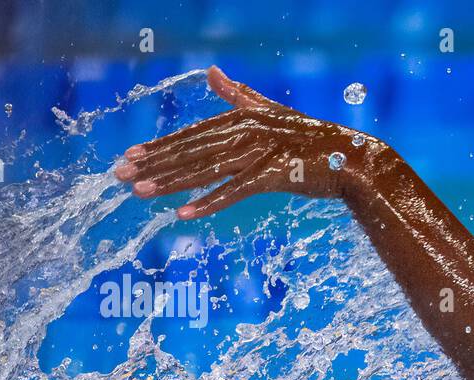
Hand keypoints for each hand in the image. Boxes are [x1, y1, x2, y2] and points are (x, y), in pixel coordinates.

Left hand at [114, 66, 381, 218]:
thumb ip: (239, 95)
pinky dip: (209, 203)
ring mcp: (260, 153)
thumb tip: (211, 71)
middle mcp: (246, 132)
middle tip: (119, 176)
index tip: (129, 156)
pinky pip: (235, 191)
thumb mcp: (271, 113)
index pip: (192, 134)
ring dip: (171, 183)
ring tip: (140, 193)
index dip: (160, 146)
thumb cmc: (313, 139)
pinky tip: (184, 214)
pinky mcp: (275, 175)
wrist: (354, 158)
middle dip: (153, 164)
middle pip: (191, 151)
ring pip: (205, 170)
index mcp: (242, 118)